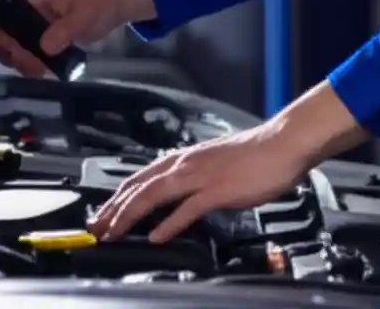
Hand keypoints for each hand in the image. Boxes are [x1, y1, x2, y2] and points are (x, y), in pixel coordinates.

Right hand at [0, 0, 155, 77]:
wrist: (113, 7)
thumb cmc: (98, 3)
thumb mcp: (84, 15)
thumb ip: (65, 29)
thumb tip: (45, 47)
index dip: (0, 33)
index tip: (16, 49)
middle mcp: (24, 10)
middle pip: (0, 35)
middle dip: (12, 53)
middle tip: (33, 63)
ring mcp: (31, 25)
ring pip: (10, 48)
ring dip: (20, 62)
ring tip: (41, 69)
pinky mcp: (39, 39)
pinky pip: (25, 54)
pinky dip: (30, 65)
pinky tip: (44, 70)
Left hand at [87, 82, 369, 242]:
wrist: (283, 143)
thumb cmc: (256, 154)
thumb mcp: (217, 163)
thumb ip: (196, 177)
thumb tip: (183, 194)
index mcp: (185, 158)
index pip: (141, 176)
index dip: (119, 195)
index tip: (104, 211)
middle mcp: (186, 164)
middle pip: (140, 186)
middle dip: (114, 208)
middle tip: (96, 226)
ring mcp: (201, 176)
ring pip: (154, 195)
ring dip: (130, 215)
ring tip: (113, 232)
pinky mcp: (218, 189)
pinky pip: (187, 209)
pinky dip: (169, 223)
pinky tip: (157, 236)